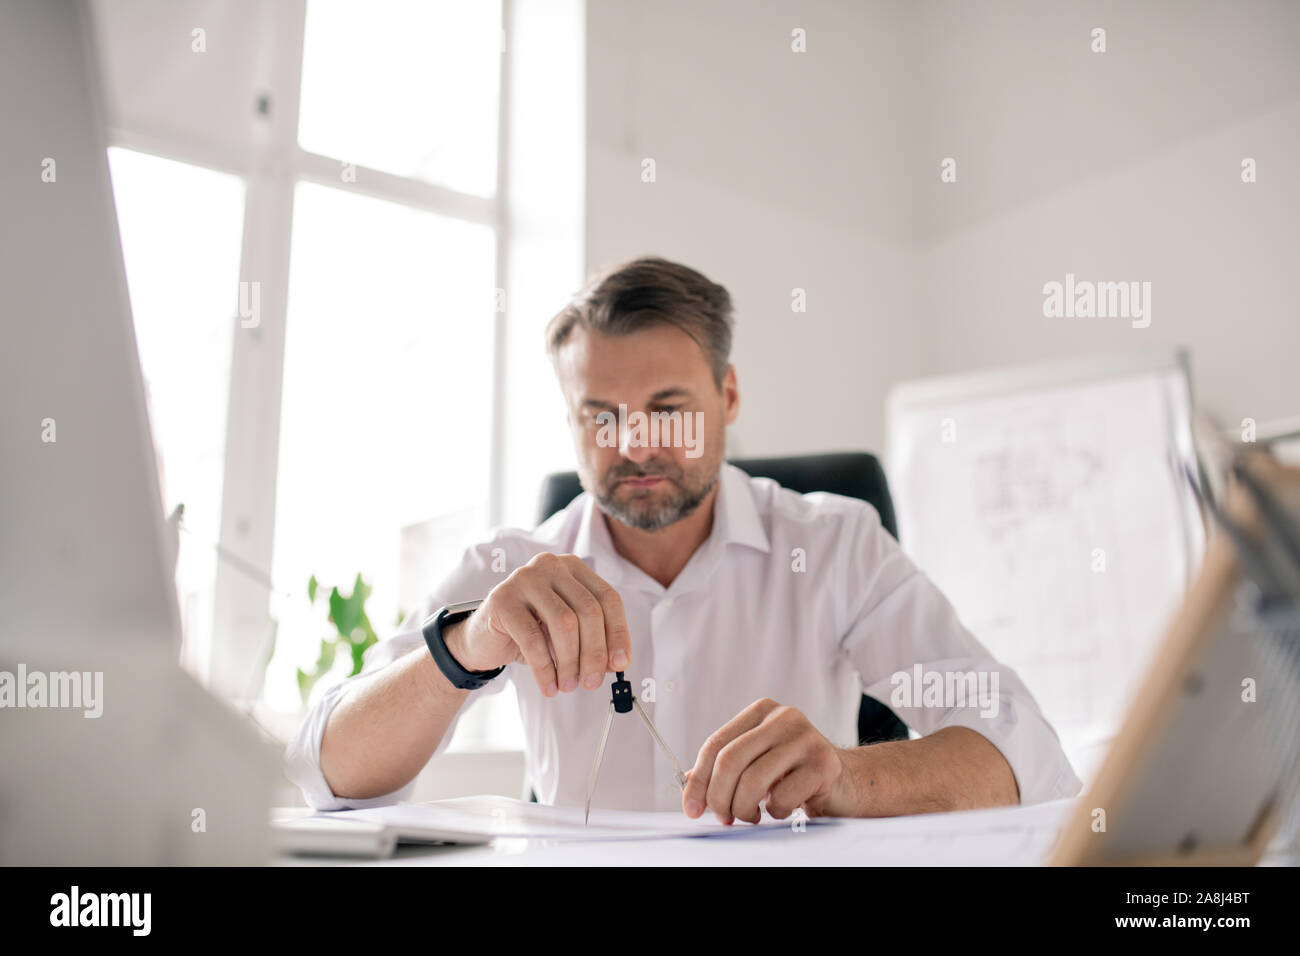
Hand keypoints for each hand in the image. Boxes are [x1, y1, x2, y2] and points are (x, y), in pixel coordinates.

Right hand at [442, 553, 630, 697]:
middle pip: (588, 610)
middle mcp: (551, 566)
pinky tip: (549, 686)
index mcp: (573, 568)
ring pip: (564, 623)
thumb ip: (592, 643)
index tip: (621, 663)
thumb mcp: (566, 636)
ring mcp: (525, 579)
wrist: (483, 638)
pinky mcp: (503, 600)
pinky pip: (534, 639)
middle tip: (592, 683)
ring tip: (568, 686)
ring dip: (570, 662)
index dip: (618, 633)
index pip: (607, 598)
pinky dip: (545, 669)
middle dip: (594, 653)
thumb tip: (616, 663)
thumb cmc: (530, 633)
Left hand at [681, 698, 852, 823]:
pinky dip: (774, 811)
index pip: (716, 744)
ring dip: (744, 809)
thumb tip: (688, 786)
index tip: (692, 808)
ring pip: (752, 780)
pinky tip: (782, 808)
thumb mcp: (758, 762)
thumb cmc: (795, 774)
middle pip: (730, 760)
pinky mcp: (823, 764)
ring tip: (751, 816)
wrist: (846, 782)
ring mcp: (806, 738)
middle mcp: (784, 717)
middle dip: (718, 797)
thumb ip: (726, 768)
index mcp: (761, 711)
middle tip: (723, 817)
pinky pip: (781, 796)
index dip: (698, 779)